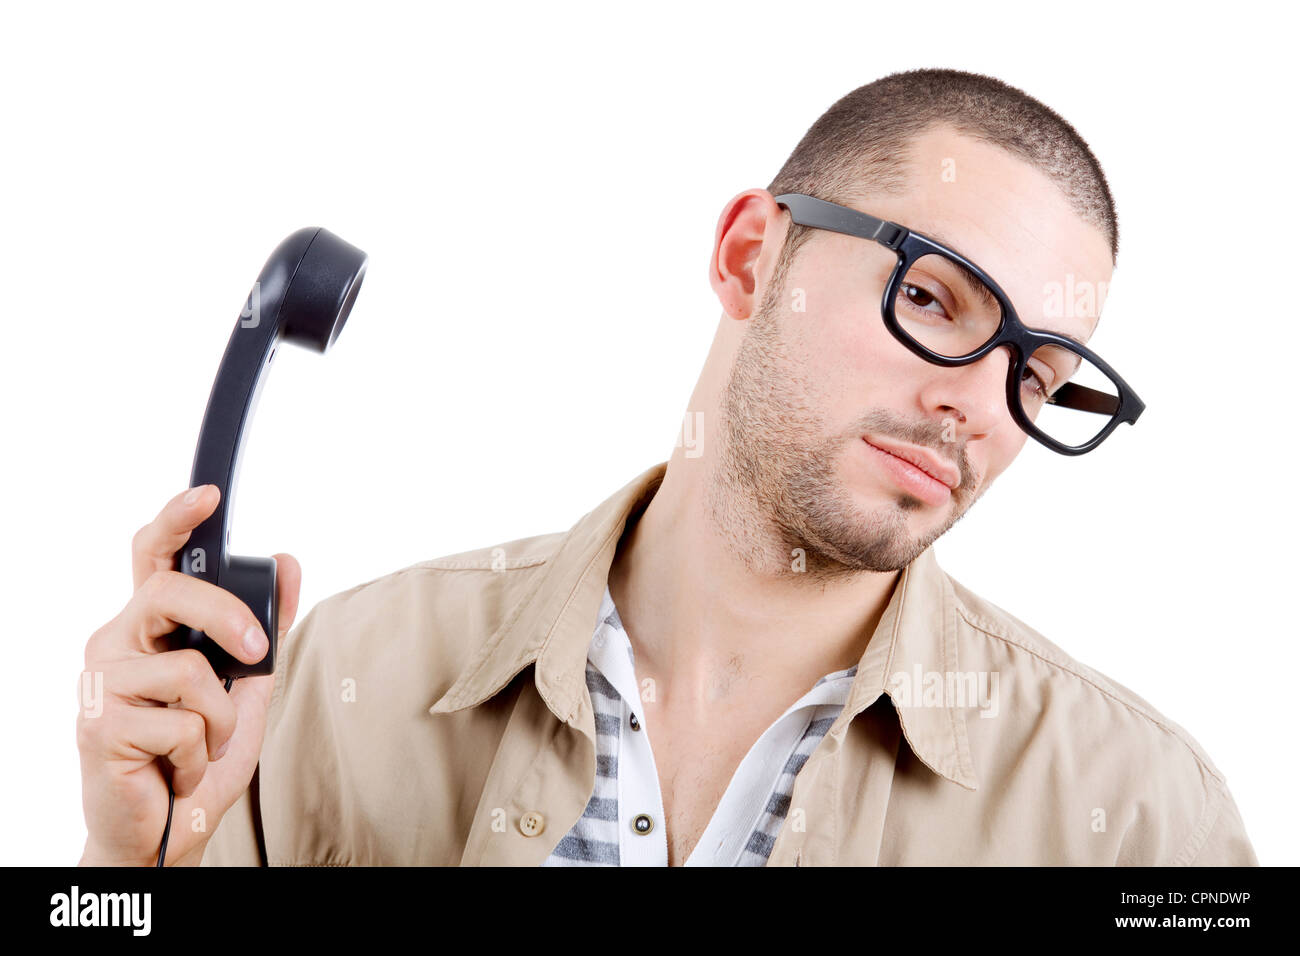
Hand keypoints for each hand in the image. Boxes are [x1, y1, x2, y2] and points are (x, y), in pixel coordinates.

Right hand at [77, 484, 300, 865]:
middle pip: (168, 591)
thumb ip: (264, 627)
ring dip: (218, 718)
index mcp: (148, 630)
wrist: (171, 832)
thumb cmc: (197, 756)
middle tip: (253, 651)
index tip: (210, 495)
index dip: (176, 520)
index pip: (152, 557)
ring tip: (200, 745)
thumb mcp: (246, 684)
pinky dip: (199, 752)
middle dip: (225, 616)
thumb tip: (289, 562)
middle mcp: (115, 645)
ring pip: (188, 670)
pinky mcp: (99, 726)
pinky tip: (176, 769)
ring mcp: (102, 685)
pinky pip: (182, 722)